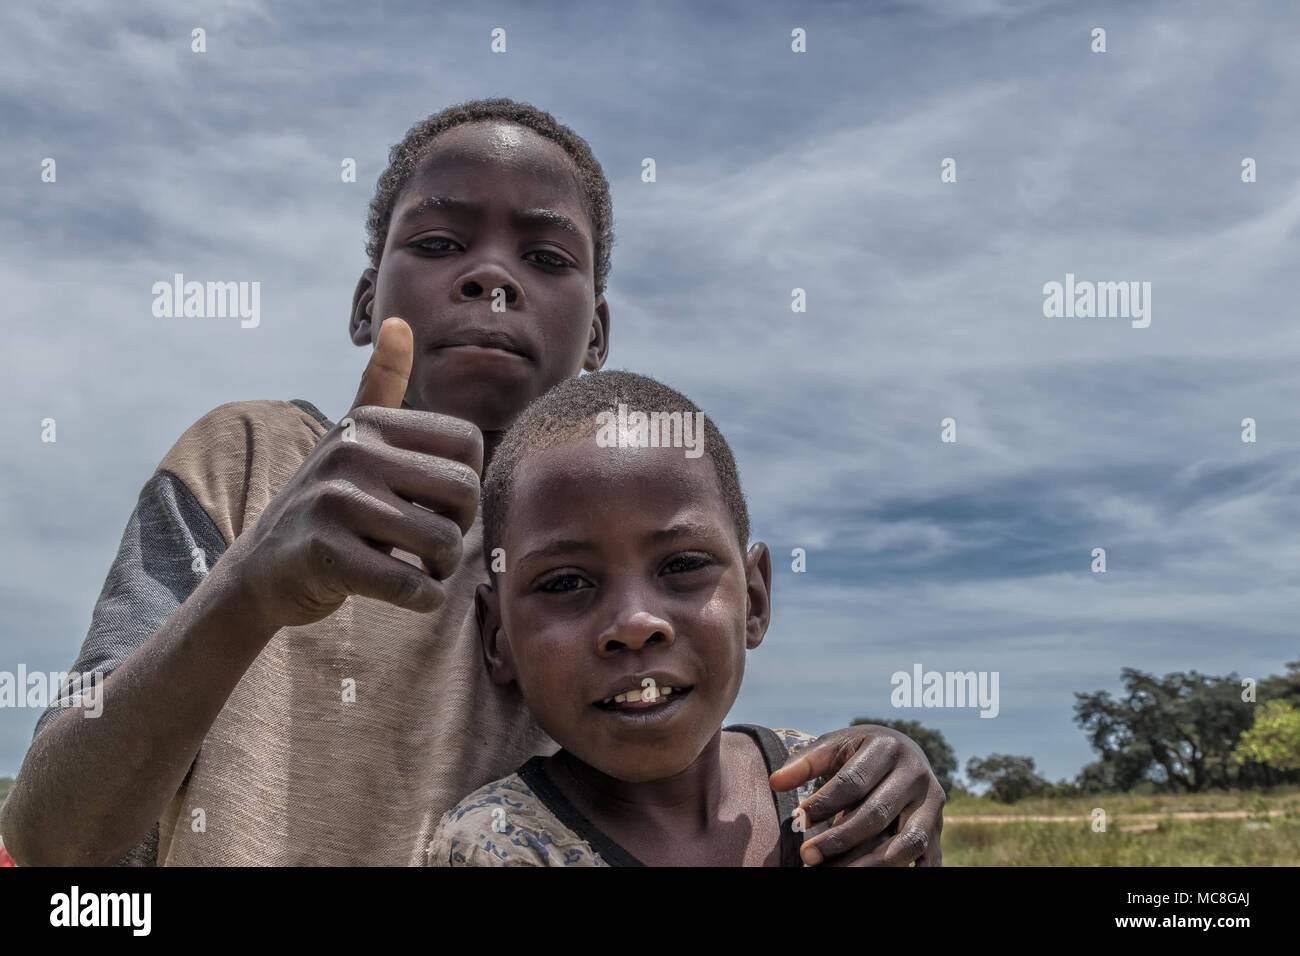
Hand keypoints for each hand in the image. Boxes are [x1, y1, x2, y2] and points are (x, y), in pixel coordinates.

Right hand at [220, 317, 483, 629]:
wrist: (261, 570)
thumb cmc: (327, 505)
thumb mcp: (350, 439)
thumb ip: (379, 386)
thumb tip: (400, 323)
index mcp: (369, 424)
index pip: (469, 445)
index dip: (467, 484)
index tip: (440, 506)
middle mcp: (351, 452)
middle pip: (464, 492)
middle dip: (460, 529)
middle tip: (435, 547)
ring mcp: (333, 501)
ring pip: (443, 541)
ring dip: (443, 569)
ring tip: (423, 570)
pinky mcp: (323, 553)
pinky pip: (409, 583)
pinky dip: (422, 597)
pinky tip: (413, 595)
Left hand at [770, 725, 944, 865]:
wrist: (902, 751)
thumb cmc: (859, 752)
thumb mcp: (834, 747)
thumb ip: (805, 763)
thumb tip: (775, 782)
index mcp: (888, 747)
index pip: (853, 781)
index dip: (823, 802)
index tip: (797, 820)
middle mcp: (916, 774)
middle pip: (877, 813)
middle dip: (839, 839)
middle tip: (807, 856)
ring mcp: (932, 803)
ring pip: (906, 841)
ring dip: (870, 864)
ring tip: (834, 873)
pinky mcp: (938, 827)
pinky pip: (929, 857)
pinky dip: (912, 871)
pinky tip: (879, 878)